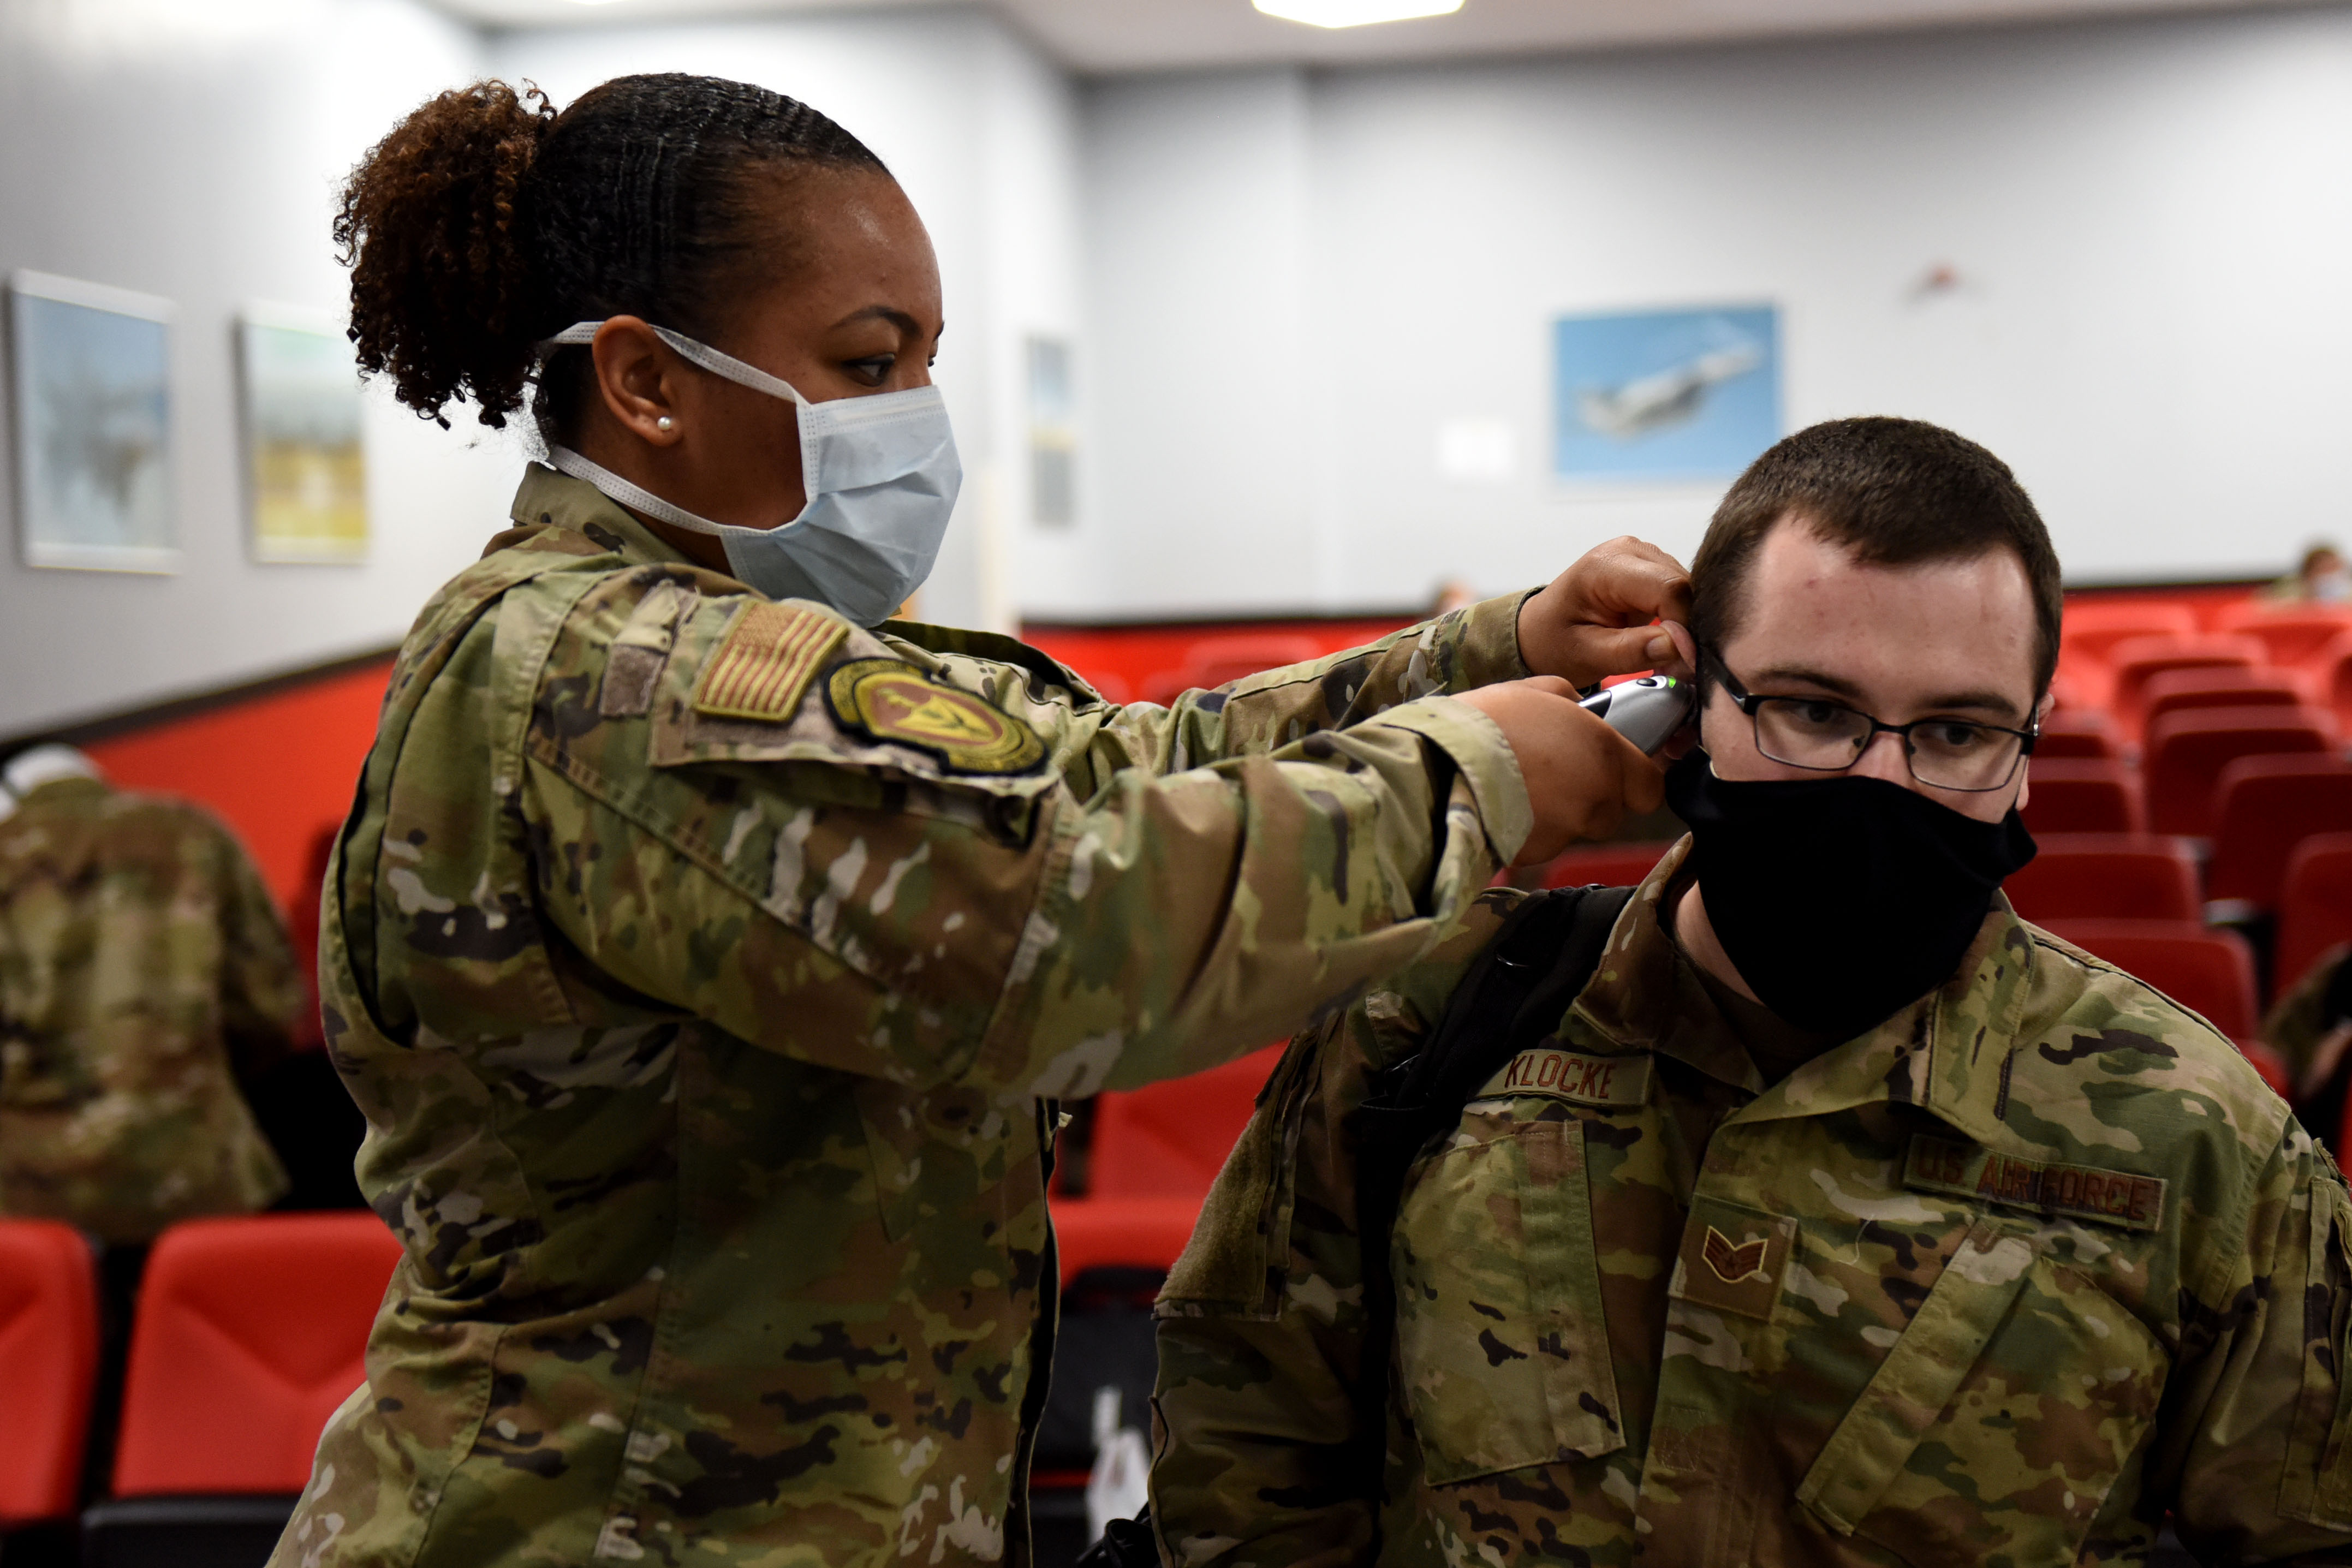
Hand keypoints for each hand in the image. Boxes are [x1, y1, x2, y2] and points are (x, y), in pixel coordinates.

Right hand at [1456, 677, 1664, 864]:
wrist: (1440, 766)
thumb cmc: (1487, 721)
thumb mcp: (1536, 689)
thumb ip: (1571, 702)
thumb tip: (1579, 709)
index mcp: (1605, 754)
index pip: (1650, 788)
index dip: (1634, 781)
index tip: (1613, 771)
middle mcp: (1595, 798)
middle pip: (1611, 812)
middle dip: (1589, 796)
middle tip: (1553, 772)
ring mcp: (1565, 831)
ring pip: (1575, 828)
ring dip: (1558, 813)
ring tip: (1519, 786)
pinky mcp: (1535, 854)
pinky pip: (1541, 842)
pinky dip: (1528, 829)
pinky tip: (1502, 804)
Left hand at [1516, 538, 1694, 688]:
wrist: (1540, 632)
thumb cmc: (1554, 641)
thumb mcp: (1586, 655)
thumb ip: (1631, 651)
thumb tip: (1678, 646)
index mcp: (1606, 565)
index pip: (1668, 588)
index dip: (1683, 627)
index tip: (1684, 663)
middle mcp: (1629, 551)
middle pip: (1684, 587)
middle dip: (1686, 631)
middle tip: (1675, 668)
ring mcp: (1644, 557)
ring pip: (1689, 591)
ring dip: (1685, 627)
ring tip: (1666, 658)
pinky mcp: (1653, 569)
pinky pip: (1682, 594)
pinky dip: (1680, 621)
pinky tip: (1665, 643)